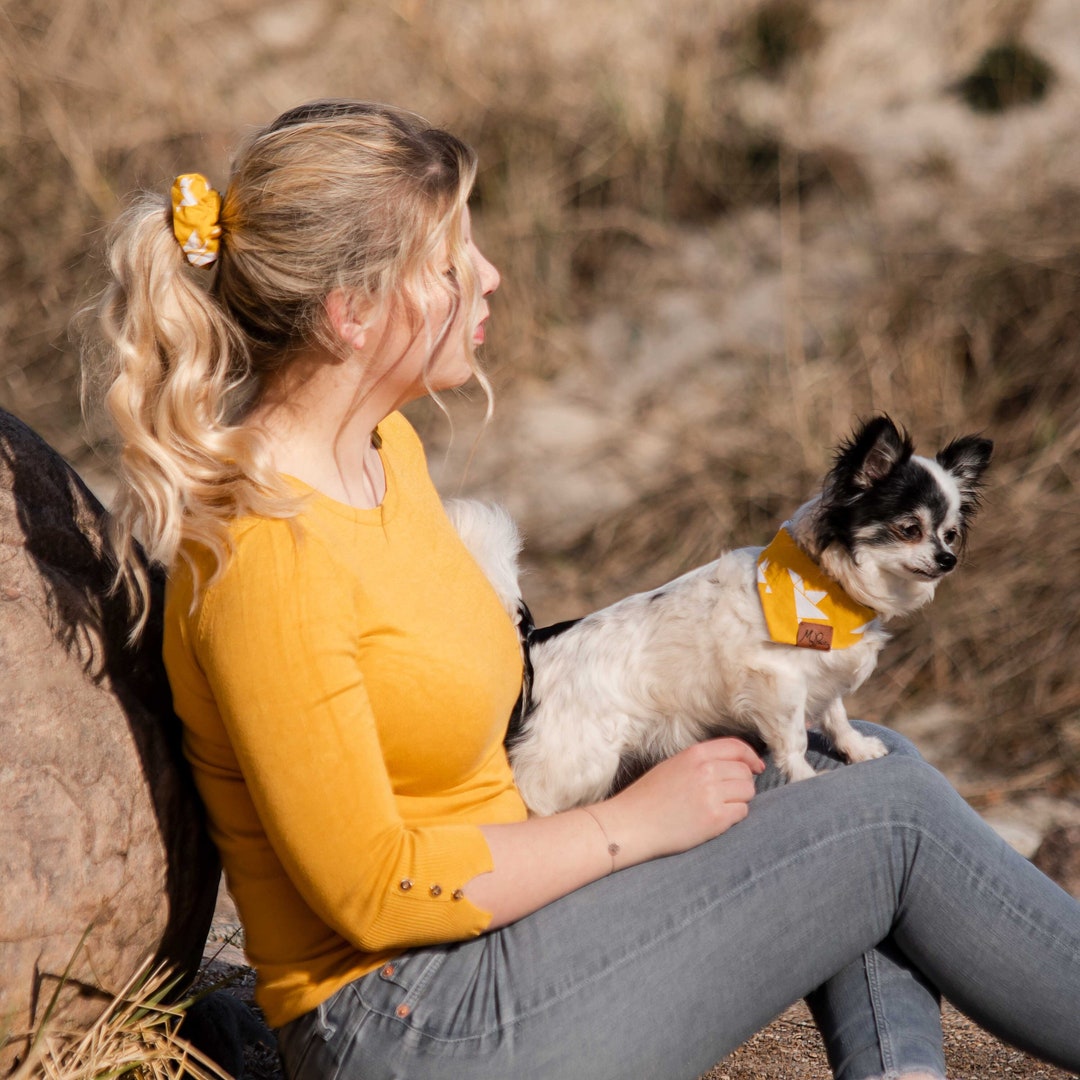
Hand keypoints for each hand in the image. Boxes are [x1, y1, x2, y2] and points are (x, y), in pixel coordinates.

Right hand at [600, 738, 763, 865]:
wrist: (631, 824)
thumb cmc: (648, 797)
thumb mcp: (673, 766)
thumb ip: (702, 761)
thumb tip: (736, 764)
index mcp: (695, 754)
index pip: (737, 747)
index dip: (750, 757)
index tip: (756, 767)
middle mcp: (706, 770)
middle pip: (745, 771)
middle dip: (742, 783)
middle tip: (728, 795)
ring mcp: (712, 794)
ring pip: (748, 792)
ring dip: (739, 800)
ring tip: (719, 807)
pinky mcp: (715, 818)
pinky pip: (742, 812)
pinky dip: (734, 817)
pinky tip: (716, 820)